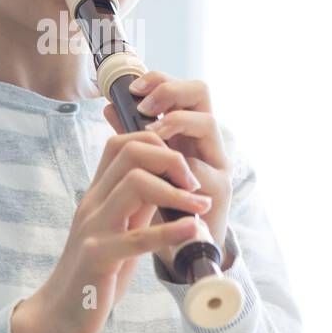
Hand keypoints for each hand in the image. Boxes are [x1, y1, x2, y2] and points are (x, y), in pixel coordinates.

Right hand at [27, 129, 215, 332]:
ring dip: (177, 193)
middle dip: (171, 160)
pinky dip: (170, 230)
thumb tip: (171, 181)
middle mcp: (93, 203)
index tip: (183, 171)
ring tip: (200, 208)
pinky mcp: (98, 258)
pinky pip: (137, 237)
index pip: (123, 144)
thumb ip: (139, 204)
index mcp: (98, 193)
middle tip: (194, 186)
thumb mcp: (119, 228)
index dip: (157, 144)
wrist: (60, 312)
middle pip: (132, 153)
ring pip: (135, 183)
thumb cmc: (96, 271)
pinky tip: (193, 230)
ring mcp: (94, 228)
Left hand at [105, 71, 234, 270]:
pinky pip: (202, 172)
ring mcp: (218, 163)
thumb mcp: (148, 167)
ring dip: (175, 124)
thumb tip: (111, 105)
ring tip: (151, 135)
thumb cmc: (166, 206)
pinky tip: (159, 174)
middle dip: (170, 92)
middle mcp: (207, 141)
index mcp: (190, 132)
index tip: (132, 88)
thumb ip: (134, 137)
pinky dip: (179, 171)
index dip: (160, 80)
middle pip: (201, 91)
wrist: (189, 252)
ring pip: (207, 123)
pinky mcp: (220, 191)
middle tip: (143, 107)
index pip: (183, 88)